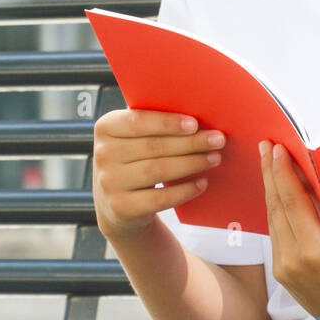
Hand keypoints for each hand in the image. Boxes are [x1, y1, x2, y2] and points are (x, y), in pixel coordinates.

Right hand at [93, 108, 223, 238]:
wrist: (117, 205)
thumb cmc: (136, 158)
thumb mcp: (134, 138)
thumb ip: (153, 122)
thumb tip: (196, 111)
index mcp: (105, 128)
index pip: (137, 121)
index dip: (167, 123)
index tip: (195, 124)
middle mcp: (102, 154)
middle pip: (153, 147)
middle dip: (190, 143)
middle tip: (218, 140)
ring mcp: (109, 183)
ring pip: (158, 171)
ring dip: (192, 163)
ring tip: (215, 158)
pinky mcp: (121, 208)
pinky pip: (159, 198)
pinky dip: (184, 190)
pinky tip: (202, 183)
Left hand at [259, 139, 319, 317]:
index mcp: (313, 252)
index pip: (292, 203)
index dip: (282, 173)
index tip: (276, 148)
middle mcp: (291, 260)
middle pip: (275, 206)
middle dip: (269, 174)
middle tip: (265, 145)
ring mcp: (284, 268)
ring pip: (272, 219)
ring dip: (270, 189)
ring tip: (269, 163)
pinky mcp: (284, 274)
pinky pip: (275, 233)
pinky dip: (275, 209)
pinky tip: (278, 196)